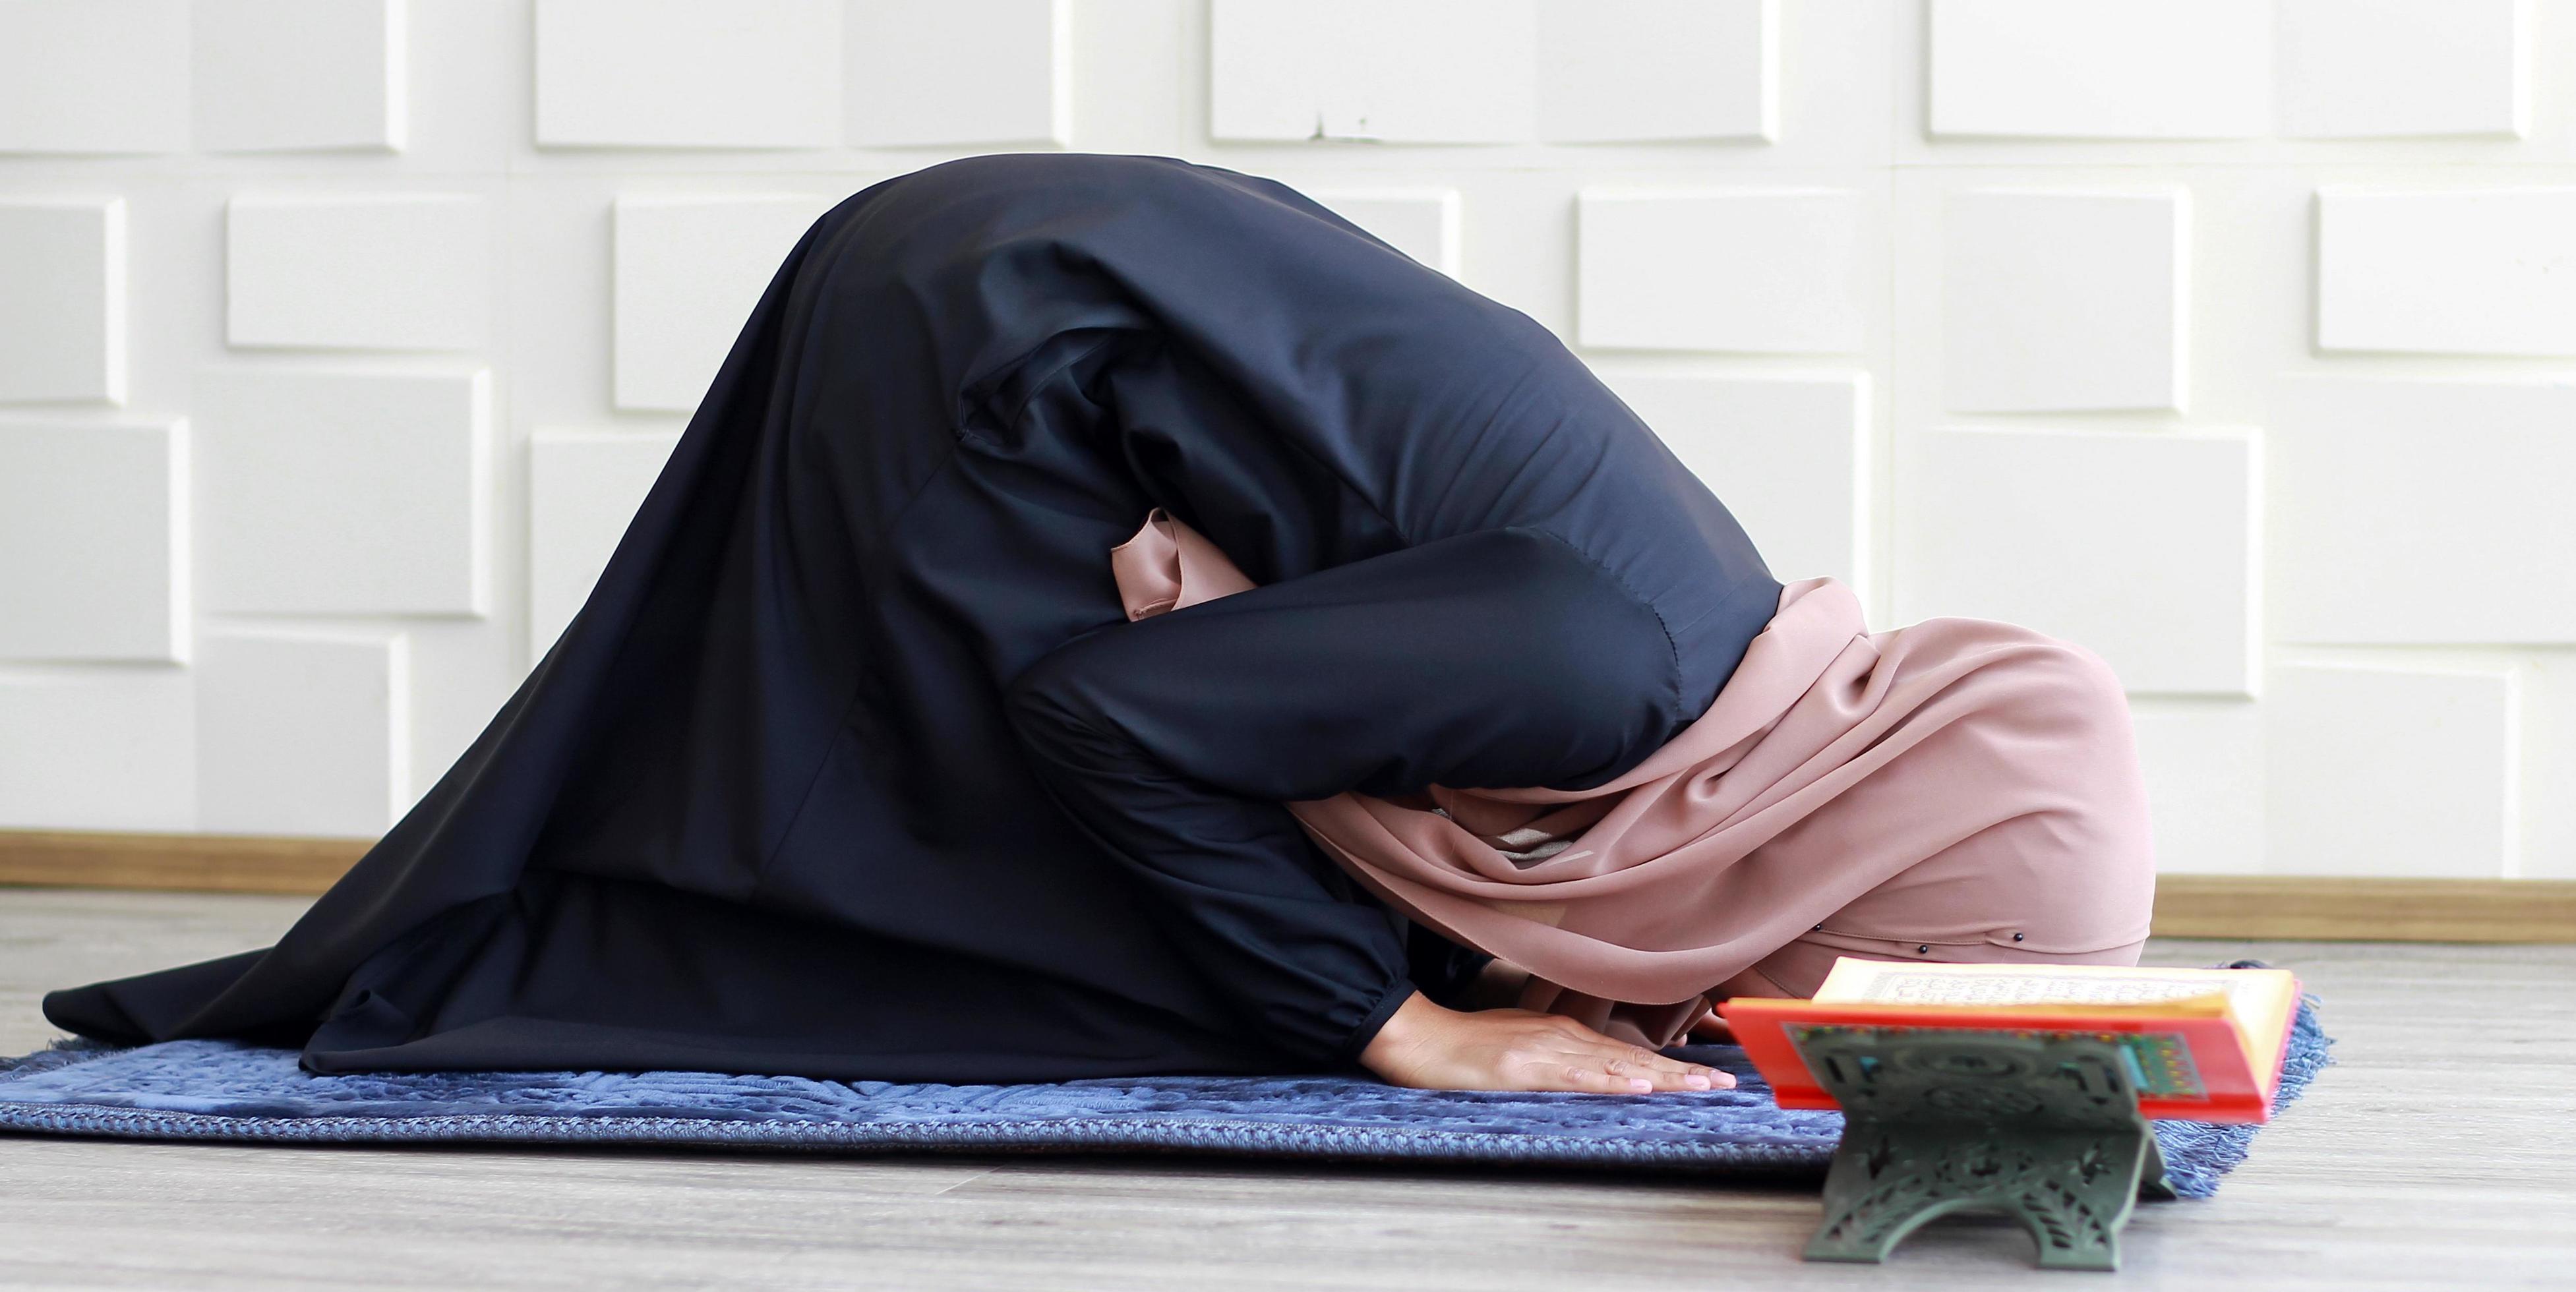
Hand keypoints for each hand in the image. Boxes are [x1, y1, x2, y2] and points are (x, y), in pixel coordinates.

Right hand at [1358, 990, 1734, 1093]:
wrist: (1416, 1036)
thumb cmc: (1462, 1046)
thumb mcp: (1517, 1048)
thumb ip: (1554, 1058)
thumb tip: (1587, 1072)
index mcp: (1562, 1034)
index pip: (1627, 1052)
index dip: (1670, 1065)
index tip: (1707, 1075)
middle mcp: (1562, 1037)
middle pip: (1633, 1057)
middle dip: (1682, 1072)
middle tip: (1726, 1083)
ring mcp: (1544, 1050)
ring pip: (1615, 1065)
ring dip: (1663, 1077)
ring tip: (1702, 1086)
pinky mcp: (1523, 1068)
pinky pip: (1575, 1076)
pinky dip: (1610, 1081)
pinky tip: (1639, 1085)